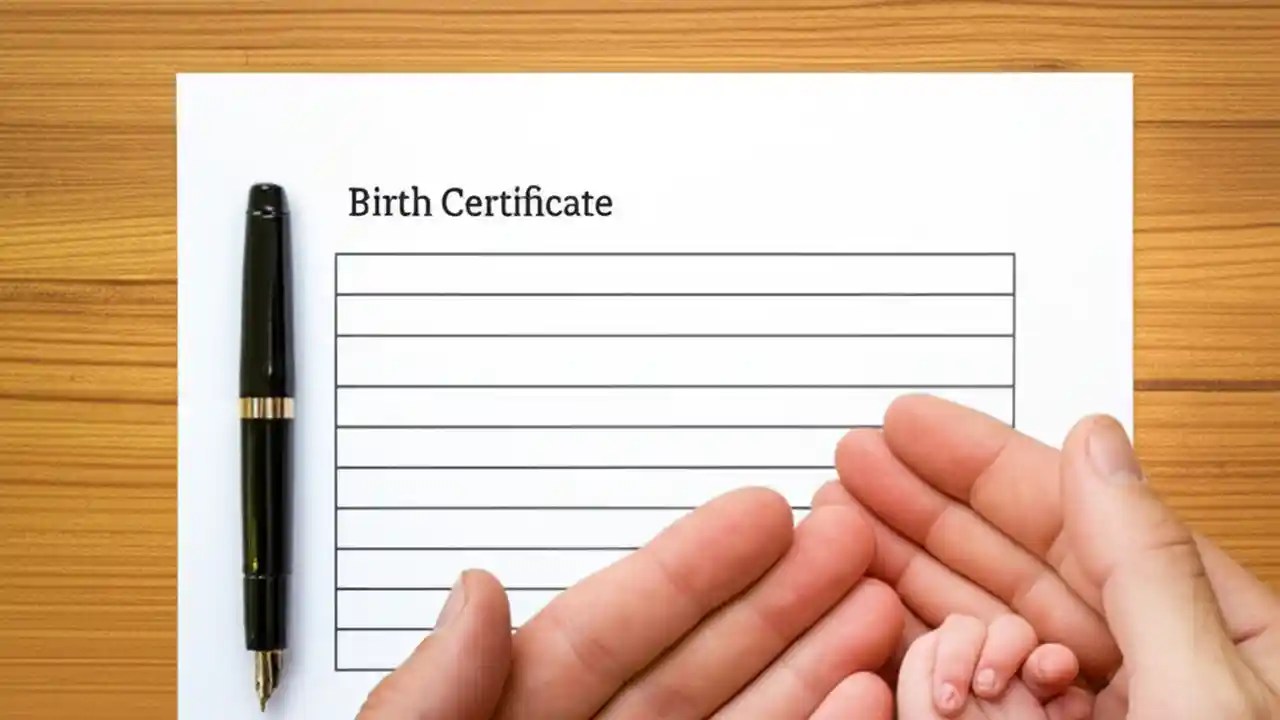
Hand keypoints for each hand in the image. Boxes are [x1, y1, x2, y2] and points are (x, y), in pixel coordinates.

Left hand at [357, 488, 904, 718]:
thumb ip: (433, 699)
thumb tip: (475, 591)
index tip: (755, 508)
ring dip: (817, 662)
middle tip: (847, 530)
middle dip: (774, 597)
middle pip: (692, 667)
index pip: (605, 630)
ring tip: (878, 595)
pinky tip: (867, 694)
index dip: (684, 566)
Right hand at [823, 395, 1279, 718]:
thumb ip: (1146, 569)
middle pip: (1013, 563)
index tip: (911, 425)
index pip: (1081, 518)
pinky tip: (873, 625)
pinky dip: (915, 666)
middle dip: (926, 508)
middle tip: (852, 466)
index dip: (985, 464)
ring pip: (976, 628)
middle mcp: (1139, 675)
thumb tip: (1097, 443)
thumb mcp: (1210, 698)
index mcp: (1208, 638)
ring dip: (905, 576)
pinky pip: (960, 702)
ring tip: (840, 528)